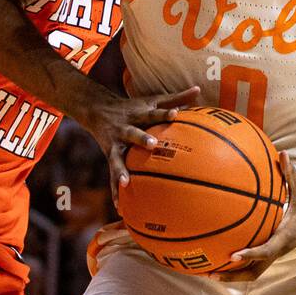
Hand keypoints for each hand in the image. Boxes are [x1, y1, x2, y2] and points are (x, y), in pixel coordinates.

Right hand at [78, 86, 201, 203]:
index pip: (154, 113)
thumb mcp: (152, 100)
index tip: (176, 114)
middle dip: (142, 139)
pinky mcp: (110, 156)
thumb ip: (175, 97)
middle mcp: (126, 129)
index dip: (165, 113)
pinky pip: (112, 175)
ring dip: (121, 169)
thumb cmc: (133, 107)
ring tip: (126, 183)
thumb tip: (198, 88)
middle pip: (134, 134)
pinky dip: (115, 190)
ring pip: (117, 158)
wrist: (97, 110)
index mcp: (139, 115)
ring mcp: (116, 144)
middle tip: (153, 144)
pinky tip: (119, 206)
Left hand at [214, 159, 295, 281]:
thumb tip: (283, 153)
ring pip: (253, 272)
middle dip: (233, 276)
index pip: (266, 250)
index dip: (250, 254)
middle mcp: (278, 249)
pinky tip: (221, 256)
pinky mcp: (273, 251)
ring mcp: (275, 253)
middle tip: (210, 273)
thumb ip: (290, 172)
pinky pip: (254, 263)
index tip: (232, 255)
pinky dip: (239, 263)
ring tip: (208, 271)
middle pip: (254, 273)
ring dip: (232, 274)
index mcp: (285, 237)